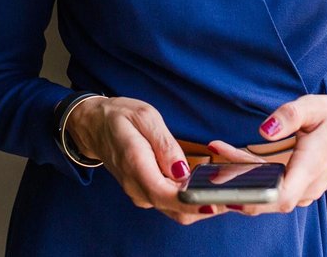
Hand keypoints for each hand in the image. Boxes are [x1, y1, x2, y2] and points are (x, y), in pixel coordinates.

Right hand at [66, 96, 226, 224]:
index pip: (165, 195)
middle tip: (232, 191)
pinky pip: (171, 202)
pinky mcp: (146, 193)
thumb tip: (183, 171)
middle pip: (175, 209)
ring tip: (225, 186)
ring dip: (200, 203)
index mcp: (136, 164)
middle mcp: (137, 187)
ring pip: (175, 209)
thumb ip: (165, 144)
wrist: (94, 126)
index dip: (191, 202)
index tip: (215, 199)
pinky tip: (206, 185)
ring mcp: (141, 193)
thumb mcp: (145, 116)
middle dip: (204, 205)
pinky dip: (190, 198)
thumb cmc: (120, 116)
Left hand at [208, 92, 326, 214]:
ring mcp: (305, 189)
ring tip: (212, 158)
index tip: (230, 191)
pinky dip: (251, 179)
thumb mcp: (315, 105)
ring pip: (267, 196)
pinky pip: (272, 189)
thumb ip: (289, 115)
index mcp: (312, 165)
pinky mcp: (300, 186)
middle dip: (235, 190)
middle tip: (206, 173)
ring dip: (240, 182)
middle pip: (267, 200)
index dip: (256, 199)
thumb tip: (264, 130)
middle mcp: (308, 184)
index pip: (283, 197)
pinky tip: (229, 160)